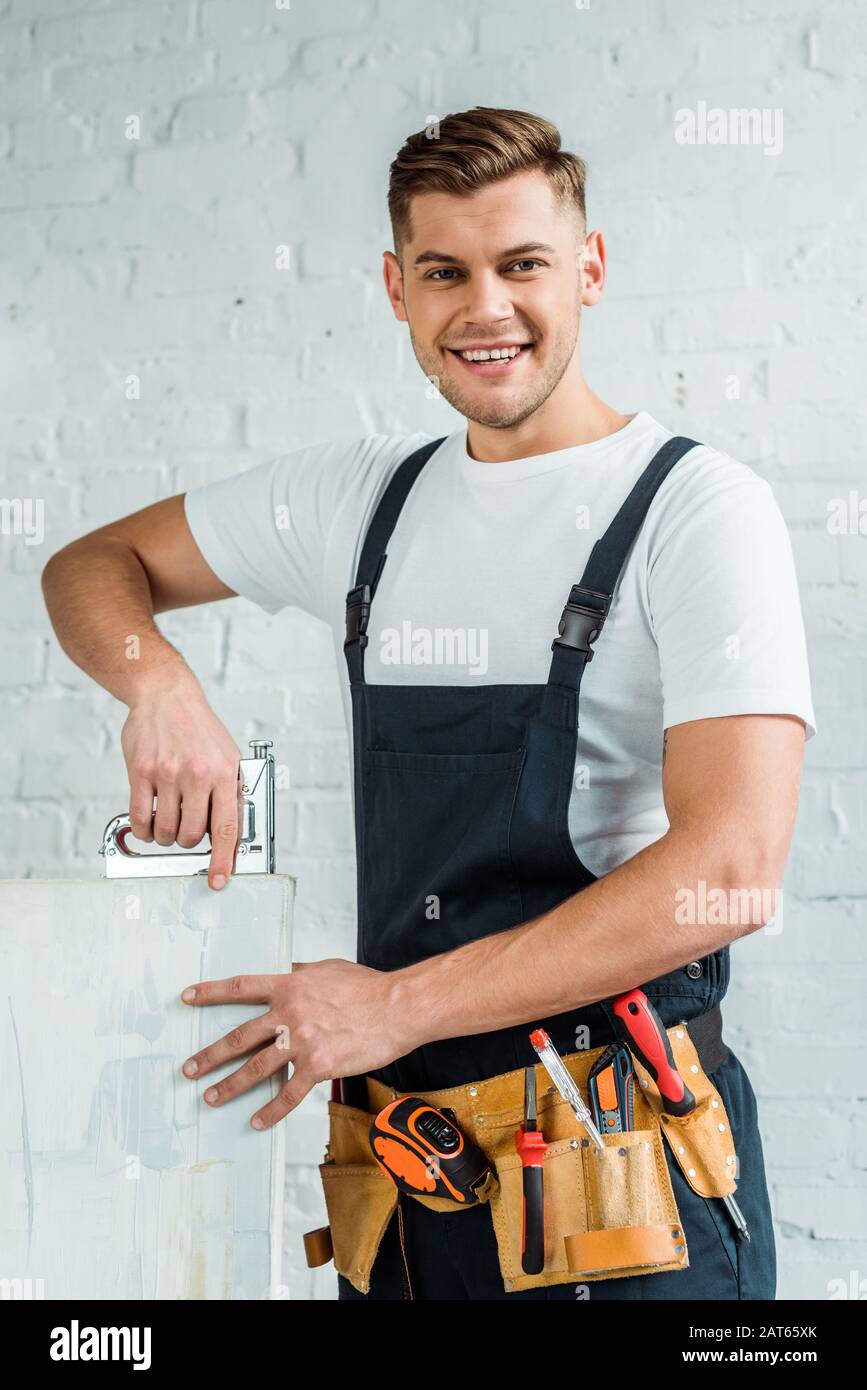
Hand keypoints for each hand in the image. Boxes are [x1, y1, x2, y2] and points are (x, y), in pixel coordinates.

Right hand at [121, 673, 242, 890]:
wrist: (166, 696)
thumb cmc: (198, 728)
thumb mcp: (227, 754)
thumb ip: (229, 790)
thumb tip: (230, 831)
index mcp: (223, 772)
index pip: (227, 827)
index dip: (223, 859)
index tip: (218, 879)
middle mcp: (197, 774)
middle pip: (193, 834)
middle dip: (188, 843)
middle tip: (186, 834)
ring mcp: (168, 774)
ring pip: (166, 830)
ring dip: (165, 838)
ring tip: (167, 825)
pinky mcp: (141, 772)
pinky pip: (141, 817)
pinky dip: (144, 830)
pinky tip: (148, 824)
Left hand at [179, 959, 417, 1127]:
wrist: (398, 1007)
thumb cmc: (368, 987)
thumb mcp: (328, 969)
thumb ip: (303, 973)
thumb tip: (288, 971)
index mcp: (290, 986)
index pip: (241, 987)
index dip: (211, 992)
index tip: (188, 998)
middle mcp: (289, 1013)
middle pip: (239, 1036)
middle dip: (209, 1055)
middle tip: (189, 1068)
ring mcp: (302, 1041)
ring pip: (255, 1068)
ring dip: (229, 1085)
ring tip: (211, 1097)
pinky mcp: (319, 1066)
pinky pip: (288, 1093)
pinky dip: (271, 1111)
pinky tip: (257, 1120)